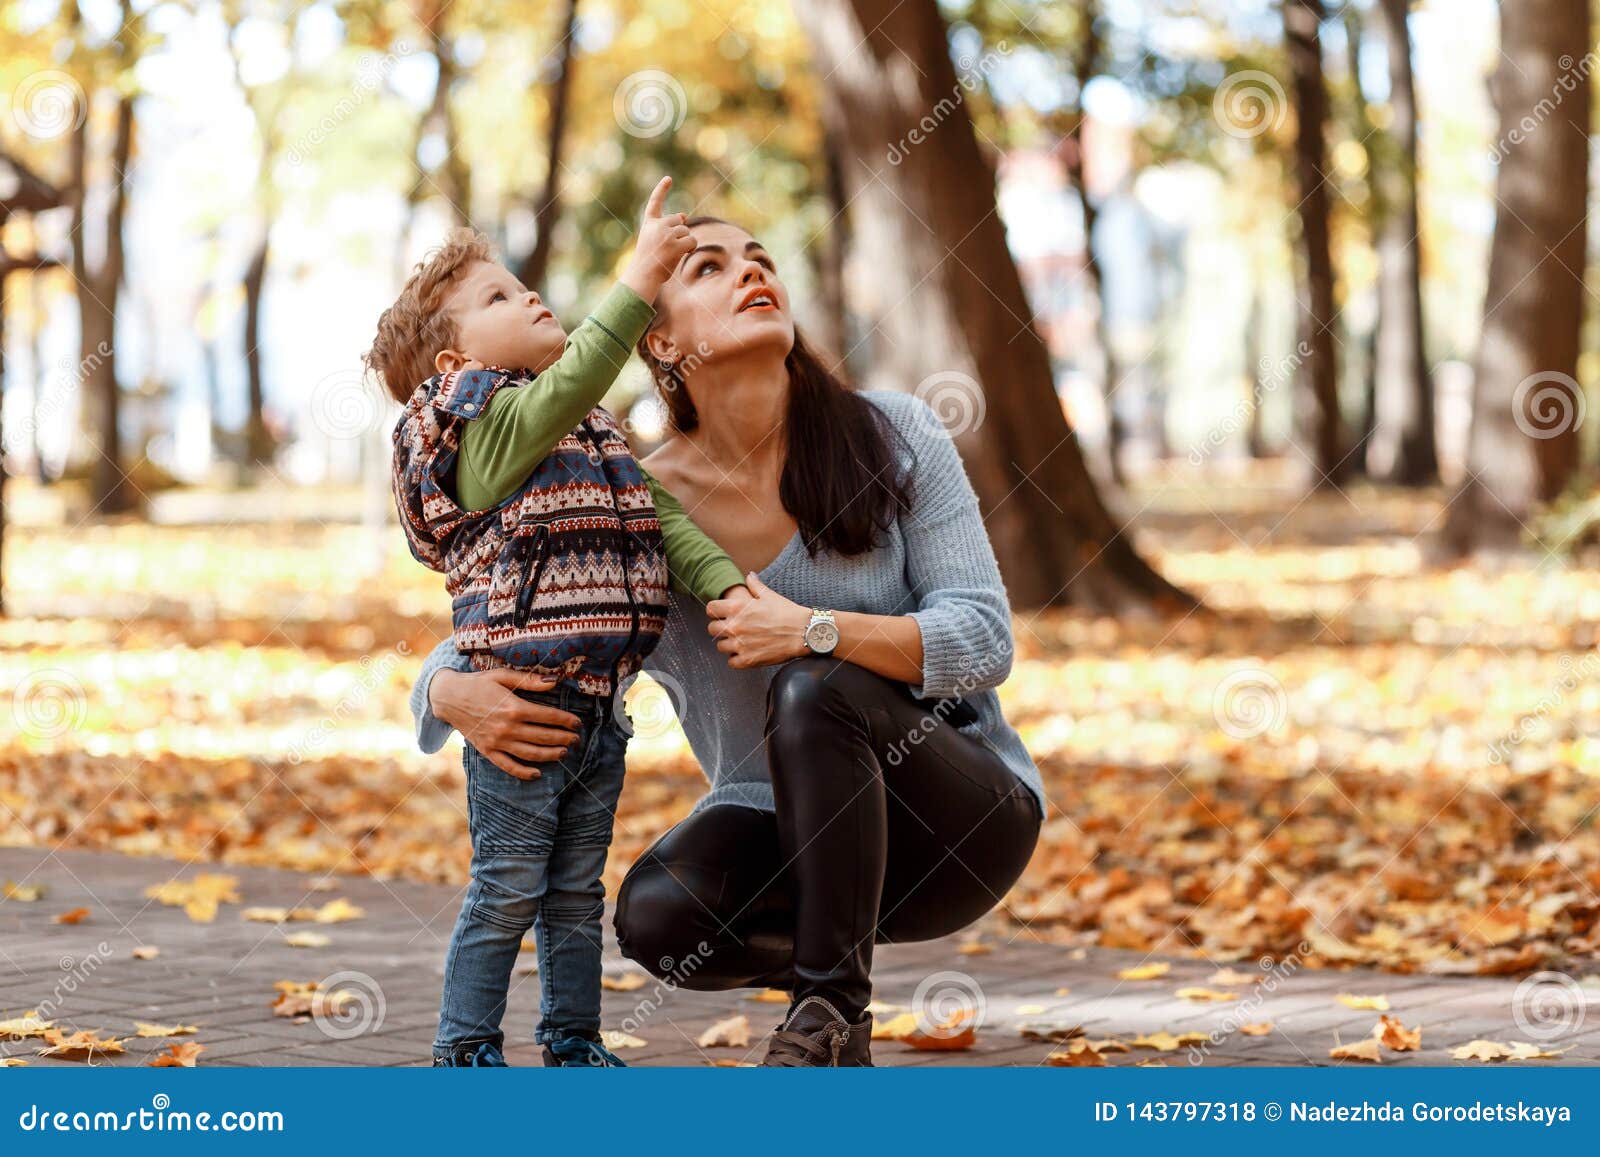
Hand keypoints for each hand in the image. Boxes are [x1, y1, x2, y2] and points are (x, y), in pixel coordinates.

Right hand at [428, 667, 582, 779]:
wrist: (448, 697)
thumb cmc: (478, 684)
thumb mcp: (503, 676)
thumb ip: (530, 681)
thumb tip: (555, 681)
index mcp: (514, 708)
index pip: (548, 716)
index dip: (566, 720)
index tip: (577, 723)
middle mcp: (507, 728)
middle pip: (543, 736)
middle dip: (564, 738)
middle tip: (576, 739)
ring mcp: (497, 742)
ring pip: (531, 753)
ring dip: (551, 754)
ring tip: (564, 752)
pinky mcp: (487, 751)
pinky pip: (508, 766)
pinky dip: (523, 772)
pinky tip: (537, 774)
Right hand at [621, 176, 694, 302]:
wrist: (643, 276)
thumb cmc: (650, 261)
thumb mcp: (656, 240)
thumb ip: (668, 226)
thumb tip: (684, 214)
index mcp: (649, 224)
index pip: (655, 202)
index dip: (662, 190)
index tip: (668, 179)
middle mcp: (657, 226)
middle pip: (678, 221)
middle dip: (679, 233)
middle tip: (668, 249)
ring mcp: (666, 234)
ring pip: (686, 231)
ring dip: (684, 243)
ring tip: (671, 254)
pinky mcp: (675, 245)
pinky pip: (692, 241)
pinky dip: (691, 248)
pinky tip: (682, 255)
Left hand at [706, 573, 809, 668]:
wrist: (803, 632)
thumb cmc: (787, 613)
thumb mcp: (769, 595)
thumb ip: (755, 585)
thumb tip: (749, 576)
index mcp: (737, 608)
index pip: (711, 609)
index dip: (715, 611)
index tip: (721, 613)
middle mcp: (735, 627)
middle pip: (712, 629)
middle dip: (720, 628)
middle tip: (731, 628)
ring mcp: (740, 645)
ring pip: (721, 647)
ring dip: (728, 644)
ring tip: (740, 641)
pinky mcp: (748, 660)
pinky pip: (732, 662)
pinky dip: (737, 659)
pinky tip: (746, 652)